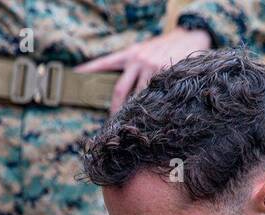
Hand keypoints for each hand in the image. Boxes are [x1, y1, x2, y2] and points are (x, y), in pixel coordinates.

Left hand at [75, 27, 211, 112]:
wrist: (190, 37)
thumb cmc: (164, 47)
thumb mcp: (144, 50)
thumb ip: (132, 65)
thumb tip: (123, 90)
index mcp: (129, 53)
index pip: (104, 62)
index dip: (88, 69)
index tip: (74, 75)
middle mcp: (137, 59)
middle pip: (120, 90)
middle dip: (115, 109)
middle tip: (112, 123)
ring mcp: (151, 67)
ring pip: (138, 96)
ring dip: (135, 112)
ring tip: (132, 127)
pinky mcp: (166, 74)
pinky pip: (156, 96)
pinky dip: (153, 107)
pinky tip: (153, 117)